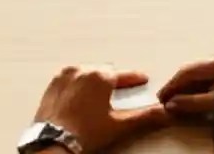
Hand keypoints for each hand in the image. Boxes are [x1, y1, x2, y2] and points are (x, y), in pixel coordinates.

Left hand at [33, 67, 168, 152]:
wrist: (53, 142)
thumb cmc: (82, 133)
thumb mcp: (118, 125)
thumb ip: (144, 116)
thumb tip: (162, 113)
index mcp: (99, 76)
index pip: (124, 75)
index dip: (135, 79)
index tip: (141, 80)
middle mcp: (81, 71)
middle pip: (104, 72)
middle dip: (113, 81)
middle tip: (120, 92)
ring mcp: (64, 77)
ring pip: (86, 74)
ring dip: (94, 82)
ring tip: (99, 98)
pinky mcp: (52, 86)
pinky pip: (70, 80)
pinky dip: (78, 86)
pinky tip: (81, 100)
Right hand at [156, 57, 213, 116]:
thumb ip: (192, 103)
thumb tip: (172, 105)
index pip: (188, 71)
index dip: (172, 85)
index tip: (161, 97)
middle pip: (195, 72)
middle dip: (180, 86)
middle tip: (167, 100)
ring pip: (205, 76)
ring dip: (191, 88)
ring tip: (180, 101)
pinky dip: (202, 89)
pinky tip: (198, 98)